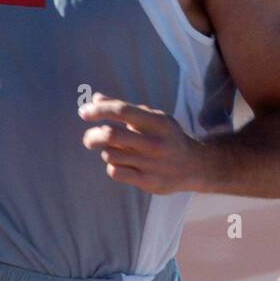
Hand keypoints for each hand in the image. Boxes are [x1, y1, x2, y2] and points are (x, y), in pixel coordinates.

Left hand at [80, 92, 200, 193]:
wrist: (195, 166)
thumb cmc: (167, 137)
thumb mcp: (153, 118)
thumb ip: (126, 109)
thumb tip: (96, 98)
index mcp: (158, 122)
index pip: (122, 110)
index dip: (99, 110)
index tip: (84, 112)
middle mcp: (155, 142)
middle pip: (111, 135)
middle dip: (92, 136)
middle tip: (89, 139)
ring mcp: (152, 164)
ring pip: (110, 155)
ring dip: (106, 152)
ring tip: (116, 152)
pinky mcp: (149, 182)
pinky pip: (115, 172)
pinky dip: (113, 166)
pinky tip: (122, 165)